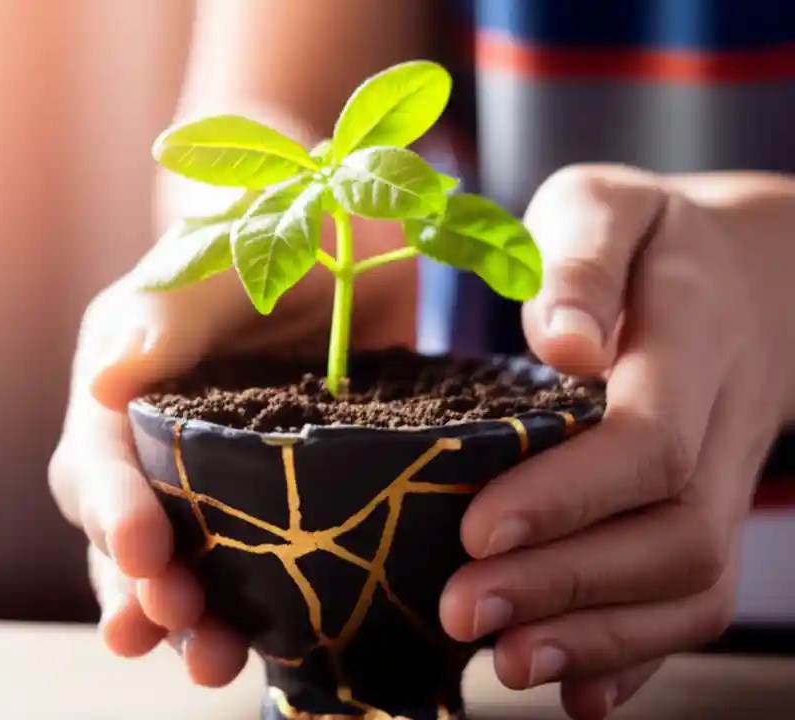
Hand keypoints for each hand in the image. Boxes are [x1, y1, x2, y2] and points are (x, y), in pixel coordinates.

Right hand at [49, 214, 413, 686]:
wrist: (351, 229)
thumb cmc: (274, 216)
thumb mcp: (223, 250)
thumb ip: (167, 310)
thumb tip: (105, 376)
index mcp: (125, 379)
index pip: (99, 457)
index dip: (114, 510)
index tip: (145, 553)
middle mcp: (158, 436)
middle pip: (126, 531)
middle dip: (140, 588)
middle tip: (169, 630)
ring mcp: (218, 472)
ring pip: (185, 562)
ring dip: (193, 618)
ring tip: (214, 665)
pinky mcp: (283, 493)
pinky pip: (261, 561)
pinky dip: (263, 606)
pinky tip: (286, 645)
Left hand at [439, 165, 794, 718]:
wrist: (747, 272)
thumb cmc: (644, 237)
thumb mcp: (605, 204)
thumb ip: (580, 259)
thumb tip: (561, 342)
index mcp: (695, 335)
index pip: (649, 439)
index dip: (568, 498)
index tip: (477, 531)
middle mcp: (725, 418)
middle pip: (674, 532)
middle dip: (568, 583)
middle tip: (462, 610)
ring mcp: (728, 474)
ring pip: (693, 582)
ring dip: (599, 636)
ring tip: (503, 662)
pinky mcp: (707, 511)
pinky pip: (694, 600)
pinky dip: (636, 655)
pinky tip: (573, 691)